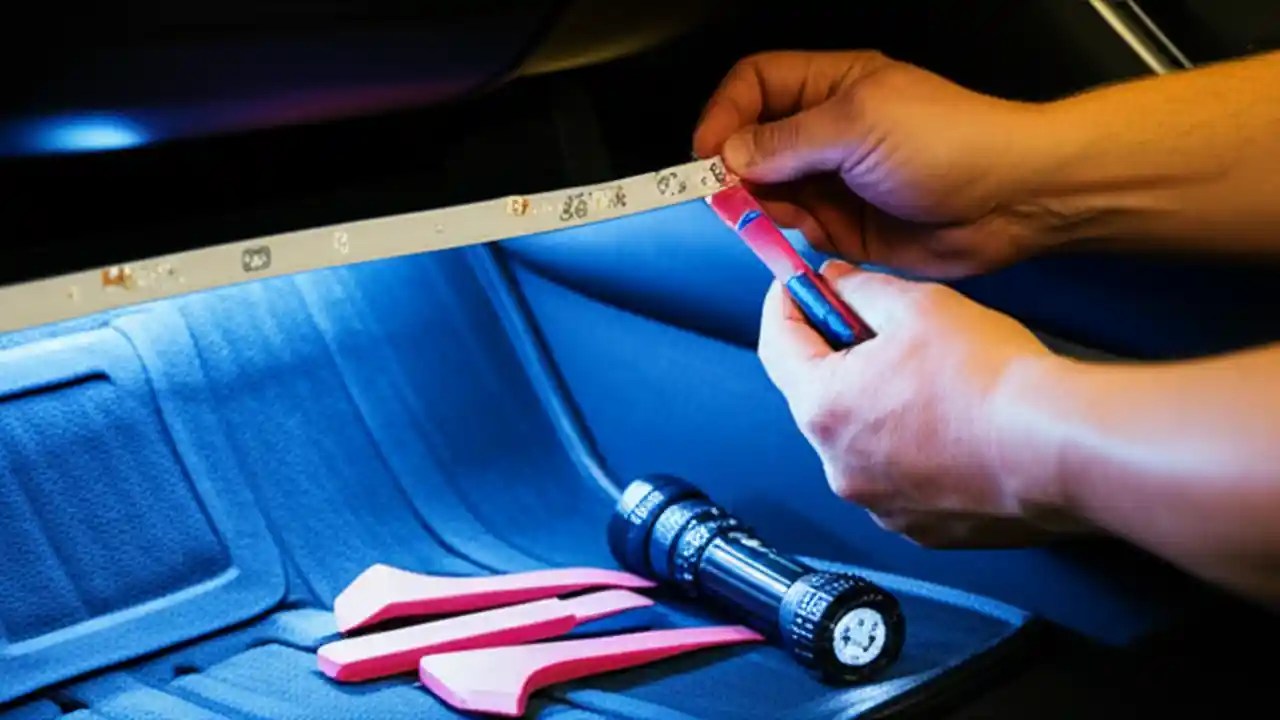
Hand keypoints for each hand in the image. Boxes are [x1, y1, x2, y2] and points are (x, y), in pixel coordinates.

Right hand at [694, 50, 1072, 278]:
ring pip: (770, 191)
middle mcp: (827, 130)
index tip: (708, 153)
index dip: (724, 114)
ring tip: (777, 211)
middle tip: (728, 193)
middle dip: (736, 167)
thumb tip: (730, 153)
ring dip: (763, 204)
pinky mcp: (847, 224)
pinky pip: (798, 229)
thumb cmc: (952, 143)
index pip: (754, 86)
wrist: (1011, 201)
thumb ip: (785, 141)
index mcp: (832, 87)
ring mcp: (836, 179)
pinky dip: (793, 233)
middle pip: (753, 143)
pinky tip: (814, 231)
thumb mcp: (857, 126)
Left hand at [758, 260, 1089, 546]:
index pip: (776, 344)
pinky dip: (912, 449)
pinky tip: (953, 425)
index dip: (785, 305)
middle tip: (873, 323)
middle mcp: (838, 464)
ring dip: (878, 406)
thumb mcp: (918, 306)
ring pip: (861, 439)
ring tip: (931, 379)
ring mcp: (878, 502)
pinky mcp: (919, 526)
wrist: (1060, 449)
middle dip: (838, 355)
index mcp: (823, 406)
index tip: (795, 285)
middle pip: (818, 394)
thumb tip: (835, 283)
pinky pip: (899, 477)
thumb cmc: (991, 378)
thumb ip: (861, 289)